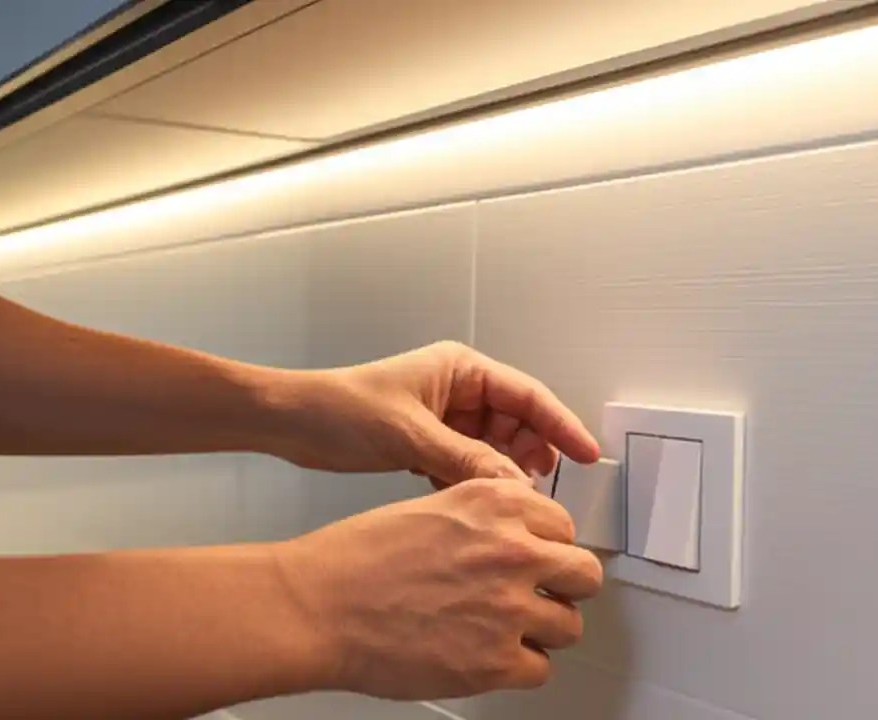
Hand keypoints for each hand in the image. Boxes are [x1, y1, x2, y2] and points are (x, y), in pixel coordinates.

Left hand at [260, 341, 598, 484]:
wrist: (290, 423)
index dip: (561, 426)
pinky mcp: (426, 441)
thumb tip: (517, 488)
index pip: (527, 395)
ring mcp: (443, 416)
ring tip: (504, 503)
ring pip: (492, 447)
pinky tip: (467, 503)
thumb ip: (467, 461)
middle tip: (536, 491)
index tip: (587, 456)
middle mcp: (458, 388)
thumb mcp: (411, 436)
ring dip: (498, 473)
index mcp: (461, 369)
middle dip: (528, 455)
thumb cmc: (344, 411)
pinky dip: (470, 482)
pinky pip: (466, 462)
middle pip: (515, 422)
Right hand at [274, 477, 603, 698]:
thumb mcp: (432, 506)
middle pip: (584, 574)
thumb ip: (484, 517)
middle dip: (564, 587)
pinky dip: (518, 668)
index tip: (538, 558)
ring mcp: (509, 609)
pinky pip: (540, 670)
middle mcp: (513, 551)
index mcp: (497, 504)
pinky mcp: (495, 662)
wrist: (318, 606)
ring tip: (505, 630)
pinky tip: (487, 656)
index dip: (549, 546)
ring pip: (569, 627)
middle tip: (540, 596)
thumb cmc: (357, 558)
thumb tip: (516, 534)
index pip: (564, 526)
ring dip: (542, 631)